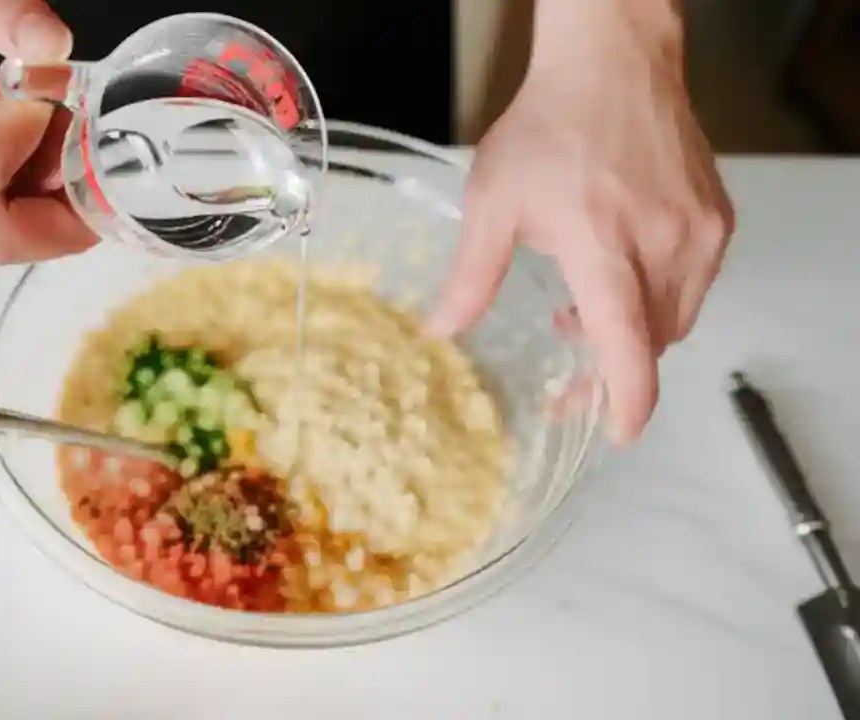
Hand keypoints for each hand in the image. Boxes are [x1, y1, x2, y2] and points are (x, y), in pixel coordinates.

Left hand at [427, 0, 733, 443]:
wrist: (612, 67)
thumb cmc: (550, 128)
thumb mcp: (492, 203)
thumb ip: (471, 276)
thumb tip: (440, 332)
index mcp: (604, 245)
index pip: (627, 343)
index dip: (625, 398)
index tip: (616, 431)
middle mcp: (663, 244)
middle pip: (649, 341)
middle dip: (611, 369)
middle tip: (568, 375)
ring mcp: (698, 232)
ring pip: (673, 317)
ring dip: (631, 332)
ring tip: (581, 316)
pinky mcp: (716, 220)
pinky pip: (692, 285)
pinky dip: (656, 299)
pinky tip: (615, 279)